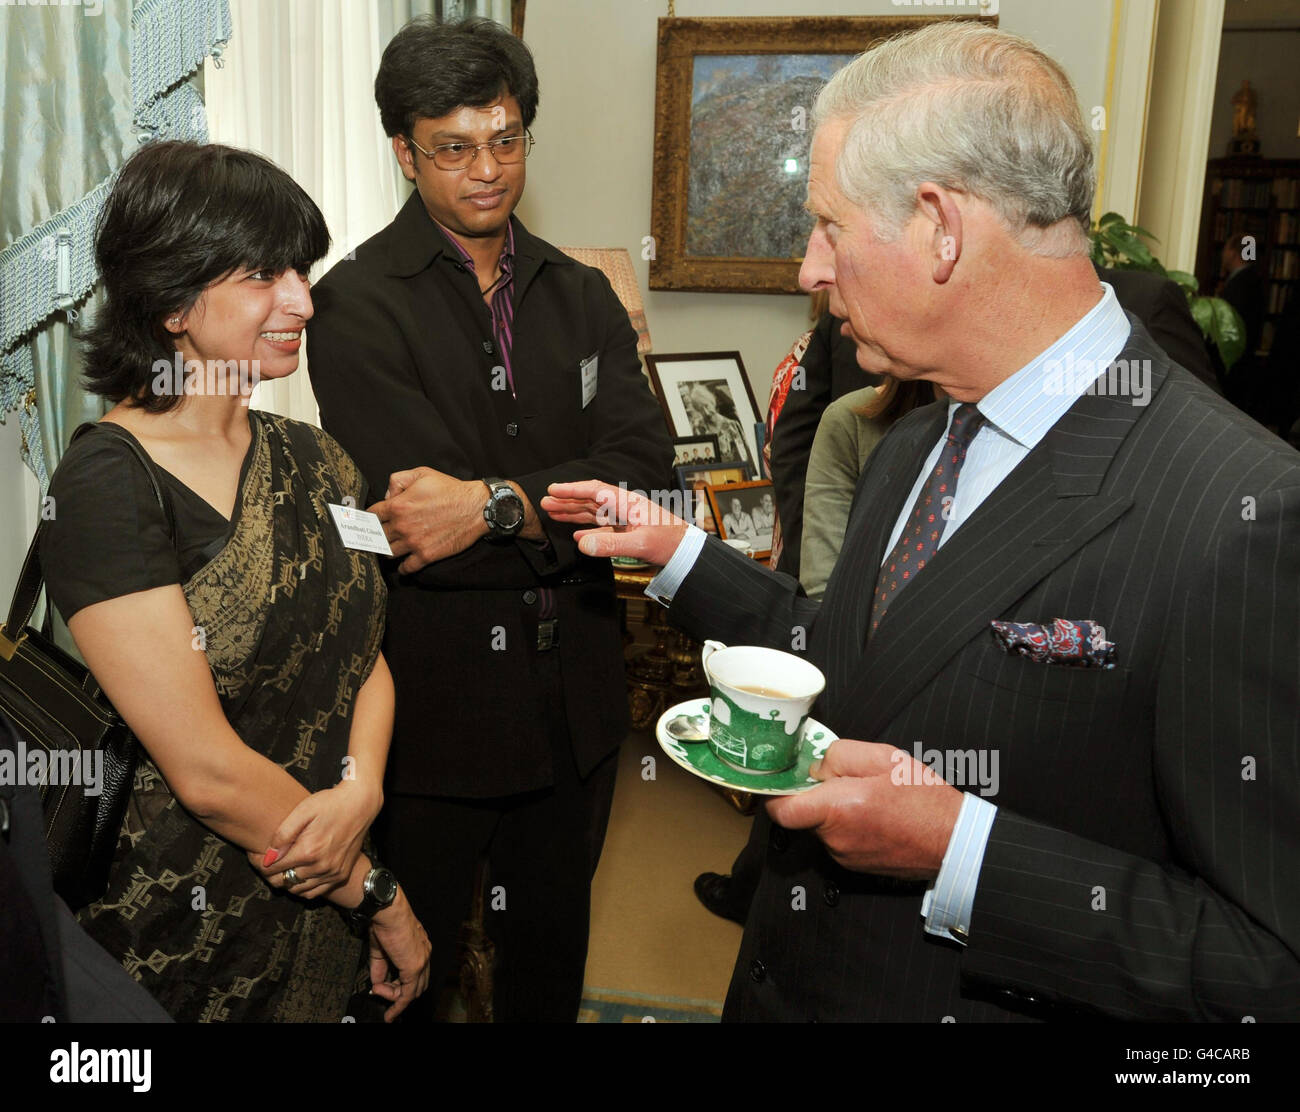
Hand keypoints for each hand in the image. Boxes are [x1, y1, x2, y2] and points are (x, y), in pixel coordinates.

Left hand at [253, 779, 380, 898]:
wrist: (360, 804)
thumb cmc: (330, 803)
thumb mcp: (303, 811)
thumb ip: (283, 835)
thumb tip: (268, 857)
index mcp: (308, 850)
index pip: (273, 868)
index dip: (260, 862)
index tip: (255, 854)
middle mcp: (321, 866)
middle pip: (283, 881)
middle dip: (270, 873)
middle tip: (267, 862)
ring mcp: (332, 873)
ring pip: (297, 890)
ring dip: (286, 881)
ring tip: (283, 867)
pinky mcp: (341, 875)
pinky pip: (314, 893)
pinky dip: (302, 888)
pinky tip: (299, 875)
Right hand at [367, 890, 431, 1021]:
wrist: (388, 911)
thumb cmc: (385, 921)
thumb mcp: (381, 948)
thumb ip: (380, 968)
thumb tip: (376, 983)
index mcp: (419, 946)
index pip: (415, 973)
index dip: (399, 983)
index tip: (382, 985)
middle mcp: (424, 954)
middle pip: (417, 984)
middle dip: (398, 992)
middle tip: (382, 992)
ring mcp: (422, 962)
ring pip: (412, 992)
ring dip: (394, 997)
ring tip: (378, 991)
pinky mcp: (414, 968)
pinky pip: (406, 995)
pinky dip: (397, 1006)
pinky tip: (389, 1013)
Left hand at [369, 467, 487, 572]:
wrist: (475, 507)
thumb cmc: (450, 489)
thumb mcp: (422, 473)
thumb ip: (397, 480)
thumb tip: (387, 496)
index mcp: (398, 505)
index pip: (371, 515)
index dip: (369, 518)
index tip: (371, 521)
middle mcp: (402, 526)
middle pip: (377, 536)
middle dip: (378, 534)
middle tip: (380, 535)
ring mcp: (413, 543)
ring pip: (388, 553)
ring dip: (387, 551)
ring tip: (390, 548)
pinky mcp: (426, 555)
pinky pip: (406, 568)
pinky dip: (403, 568)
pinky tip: (404, 563)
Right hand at [542, 479, 688, 565]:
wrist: (688, 552)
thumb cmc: (671, 543)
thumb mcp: (640, 544)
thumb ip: (610, 544)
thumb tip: (581, 543)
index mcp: (627, 503)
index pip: (595, 491)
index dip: (573, 489)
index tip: (553, 489)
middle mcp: (625, 507)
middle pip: (590, 500)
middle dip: (567, 500)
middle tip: (544, 502)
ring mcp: (626, 519)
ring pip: (594, 512)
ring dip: (574, 512)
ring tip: (553, 513)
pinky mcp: (628, 532)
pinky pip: (602, 528)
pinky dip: (588, 529)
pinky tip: (577, 534)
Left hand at [765, 740, 963, 878]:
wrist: (954, 841)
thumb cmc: (923, 798)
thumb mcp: (883, 758)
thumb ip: (839, 756)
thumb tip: (816, 767)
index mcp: (837, 808)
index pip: (780, 810)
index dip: (775, 794)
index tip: (783, 780)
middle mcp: (834, 838)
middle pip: (804, 813)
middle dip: (817, 795)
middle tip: (847, 780)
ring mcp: (844, 856)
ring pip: (822, 827)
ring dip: (835, 811)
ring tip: (870, 798)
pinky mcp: (855, 867)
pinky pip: (839, 840)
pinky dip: (848, 827)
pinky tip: (876, 816)